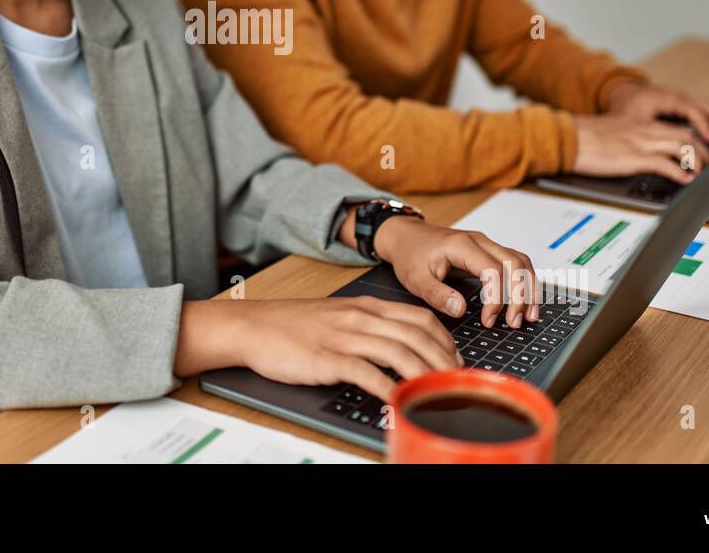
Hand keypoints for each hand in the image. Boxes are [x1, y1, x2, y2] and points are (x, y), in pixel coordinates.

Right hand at [234, 296, 462, 401]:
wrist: (253, 326)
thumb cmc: (293, 325)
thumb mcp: (338, 316)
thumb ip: (368, 327)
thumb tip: (400, 348)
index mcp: (366, 306)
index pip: (419, 318)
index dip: (445, 340)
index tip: (455, 360)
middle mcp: (360, 317)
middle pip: (417, 335)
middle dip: (444, 360)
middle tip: (455, 383)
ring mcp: (344, 337)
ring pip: (399, 351)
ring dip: (425, 374)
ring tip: (438, 393)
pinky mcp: (328, 358)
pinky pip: (367, 372)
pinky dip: (388, 388)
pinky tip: (399, 401)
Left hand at [374, 218, 542, 330]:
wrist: (406, 236)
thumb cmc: (410, 254)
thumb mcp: (415, 278)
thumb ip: (437, 294)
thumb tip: (461, 309)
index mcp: (462, 246)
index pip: (493, 271)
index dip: (496, 299)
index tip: (488, 321)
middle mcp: (479, 241)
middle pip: (515, 264)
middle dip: (521, 295)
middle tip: (515, 322)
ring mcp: (486, 244)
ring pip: (520, 261)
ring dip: (530, 288)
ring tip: (530, 316)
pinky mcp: (488, 251)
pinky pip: (515, 262)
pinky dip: (525, 281)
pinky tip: (526, 301)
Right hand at [573, 112, 708, 183]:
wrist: (565, 137)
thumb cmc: (583, 138)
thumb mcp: (613, 133)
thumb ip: (631, 138)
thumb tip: (640, 153)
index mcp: (641, 124)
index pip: (679, 129)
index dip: (696, 142)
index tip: (703, 154)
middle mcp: (645, 130)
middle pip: (688, 136)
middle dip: (704, 152)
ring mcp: (641, 142)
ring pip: (684, 147)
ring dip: (698, 162)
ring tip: (702, 175)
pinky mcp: (633, 157)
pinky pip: (665, 164)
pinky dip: (681, 173)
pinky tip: (686, 181)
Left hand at [605, 81, 708, 154]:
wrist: (624, 92)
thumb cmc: (627, 105)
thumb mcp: (632, 119)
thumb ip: (646, 131)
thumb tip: (658, 149)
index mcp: (670, 99)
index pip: (695, 110)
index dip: (704, 125)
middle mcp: (683, 98)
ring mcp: (689, 101)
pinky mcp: (690, 108)